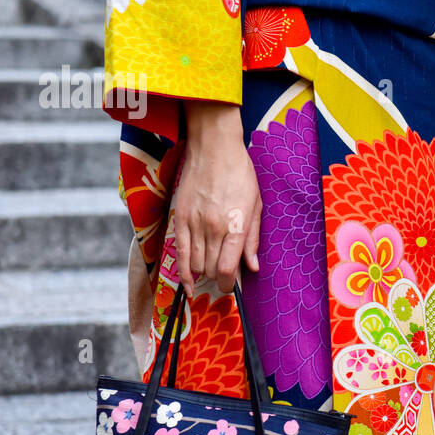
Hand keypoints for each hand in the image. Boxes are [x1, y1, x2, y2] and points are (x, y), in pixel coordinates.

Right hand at [172, 102, 261, 295]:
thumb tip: (252, 267)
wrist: (214, 148)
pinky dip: (183, 271)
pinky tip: (188, 283)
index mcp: (235, 225)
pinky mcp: (179, 217)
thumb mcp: (256, 205)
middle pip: (210, 269)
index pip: (227, 268)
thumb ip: (252, 239)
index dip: (228, 283)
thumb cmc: (240, 174)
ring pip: (195, 263)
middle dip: (218, 278)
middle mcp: (213, 228)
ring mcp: (194, 223)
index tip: (231, 286)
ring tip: (210, 271)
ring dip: (203, 273)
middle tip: (224, 277)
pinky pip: (178, 252)